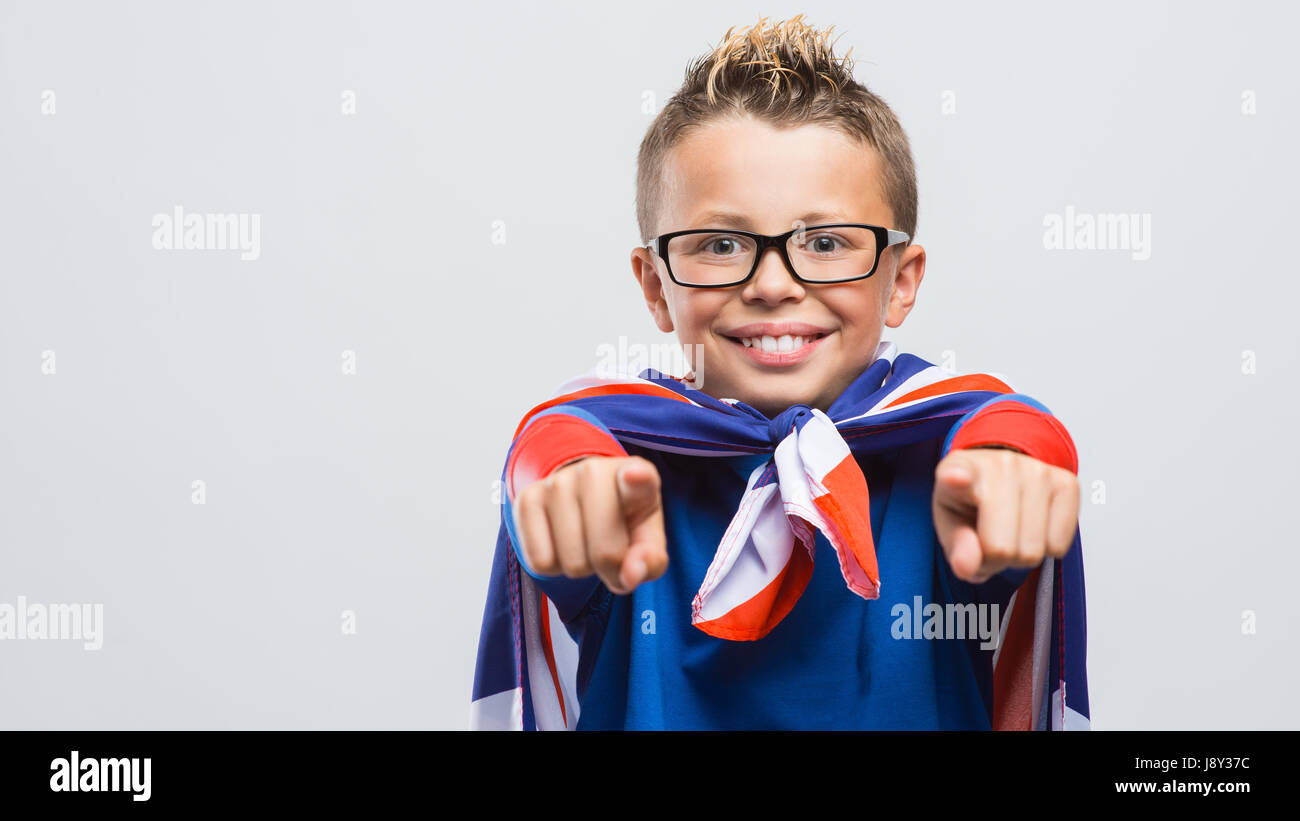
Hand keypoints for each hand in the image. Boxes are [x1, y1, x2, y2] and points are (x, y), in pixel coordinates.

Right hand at [512, 455, 667, 594]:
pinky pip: (540, 562)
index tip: (634, 475)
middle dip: (609, 568)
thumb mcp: (647, 539)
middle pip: (604, 553)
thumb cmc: (623, 521)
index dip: (637, 478)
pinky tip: (561, 542)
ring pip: (571, 562)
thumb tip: (630, 576)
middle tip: (609, 549)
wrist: (582, 497)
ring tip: (585, 542)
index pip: (639, 476)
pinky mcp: (526, 499)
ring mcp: (556, 482)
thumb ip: (650, 561)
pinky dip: (554, 566)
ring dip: (581, 568)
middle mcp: (594, 471)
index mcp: (637, 476)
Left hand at [931, 447, 1078, 583]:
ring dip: (1020, 555)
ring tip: (1010, 531)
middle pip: (1002, 547)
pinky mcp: (1067, 483)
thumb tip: (968, 566)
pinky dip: (1046, 549)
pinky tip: (1033, 526)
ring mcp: (1037, 470)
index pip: (957, 473)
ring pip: (1033, 551)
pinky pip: (1059, 546)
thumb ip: (956, 548)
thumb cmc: (970, 503)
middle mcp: (1000, 463)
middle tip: (990, 539)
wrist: (1000, 483)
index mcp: (958, 469)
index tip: (955, 477)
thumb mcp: (950, 527)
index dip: (956, 478)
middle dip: (996, 558)